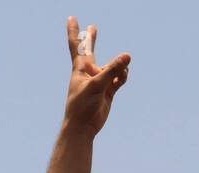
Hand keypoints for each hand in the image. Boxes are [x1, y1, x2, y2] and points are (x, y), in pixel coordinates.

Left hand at [63, 16, 129, 135]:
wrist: (83, 127)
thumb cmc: (82, 105)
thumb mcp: (98, 84)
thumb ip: (112, 69)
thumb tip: (127, 56)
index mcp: (80, 68)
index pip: (77, 45)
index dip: (75, 31)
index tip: (71, 18)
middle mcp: (89, 73)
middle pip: (91, 50)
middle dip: (91, 39)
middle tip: (92, 28)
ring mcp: (99, 81)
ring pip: (112, 66)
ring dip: (119, 66)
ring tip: (122, 72)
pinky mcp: (108, 91)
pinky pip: (119, 78)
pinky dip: (123, 76)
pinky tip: (124, 76)